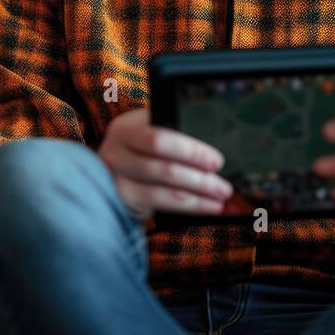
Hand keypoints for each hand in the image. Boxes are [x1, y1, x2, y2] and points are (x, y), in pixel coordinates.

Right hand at [97, 108, 231, 219]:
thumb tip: (211, 149)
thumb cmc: (141, 148)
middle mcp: (116, 151)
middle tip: (225, 187)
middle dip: (200, 178)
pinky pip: (160, 203)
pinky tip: (206, 207)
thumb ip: (173, 134)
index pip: (161, 139)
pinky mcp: (123, 198)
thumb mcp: (149, 132)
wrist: (110, 171)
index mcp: (127, 127)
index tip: (217, 161)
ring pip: (164, 189)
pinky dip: (188, 207)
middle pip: (164, 167)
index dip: (191, 152)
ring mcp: (117, 177)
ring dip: (198, 196)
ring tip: (220, 198)